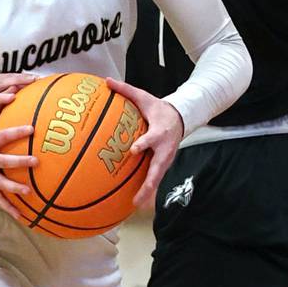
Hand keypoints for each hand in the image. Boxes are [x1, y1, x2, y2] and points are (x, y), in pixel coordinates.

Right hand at [0, 119, 37, 217]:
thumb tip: (12, 90)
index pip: (4, 136)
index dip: (17, 132)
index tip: (32, 128)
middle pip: (4, 161)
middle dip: (20, 162)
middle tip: (35, 161)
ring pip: (1, 183)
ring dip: (15, 187)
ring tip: (28, 191)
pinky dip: (9, 208)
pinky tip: (22, 216)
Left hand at [106, 78, 184, 207]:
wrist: (180, 118)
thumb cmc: (159, 109)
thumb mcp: (145, 97)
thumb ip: (126, 90)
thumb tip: (107, 81)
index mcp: (159, 133)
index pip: (151, 139)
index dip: (143, 144)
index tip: (134, 149)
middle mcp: (164, 150)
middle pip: (157, 169)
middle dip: (149, 183)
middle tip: (139, 195)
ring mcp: (164, 160)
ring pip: (157, 179)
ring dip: (148, 192)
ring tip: (136, 205)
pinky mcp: (162, 165)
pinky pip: (154, 179)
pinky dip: (147, 191)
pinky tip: (135, 202)